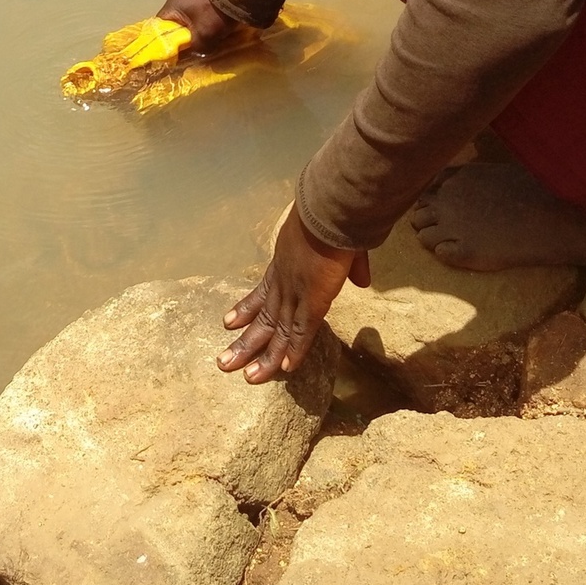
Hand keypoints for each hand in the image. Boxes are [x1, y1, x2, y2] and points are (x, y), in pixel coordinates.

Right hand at [158, 0, 252, 56]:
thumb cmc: (213, 13)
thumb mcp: (203, 36)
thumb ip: (195, 48)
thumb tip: (195, 52)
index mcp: (172, 5)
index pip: (160, 26)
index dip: (165, 40)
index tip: (173, 51)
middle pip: (176, 21)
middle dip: (183, 34)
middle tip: (191, 46)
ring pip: (189, 16)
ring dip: (196, 26)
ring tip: (205, 36)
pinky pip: (200, 9)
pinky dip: (205, 18)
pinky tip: (214, 25)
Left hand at [217, 206, 370, 382]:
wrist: (332, 208)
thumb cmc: (334, 217)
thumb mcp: (336, 237)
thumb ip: (351, 263)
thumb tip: (361, 281)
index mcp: (285, 263)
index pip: (262, 292)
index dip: (246, 310)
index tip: (228, 324)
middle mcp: (285, 280)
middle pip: (263, 317)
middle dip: (245, 342)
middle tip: (223, 362)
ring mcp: (297, 291)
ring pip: (277, 330)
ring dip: (261, 355)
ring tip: (243, 376)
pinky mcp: (314, 299)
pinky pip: (303, 331)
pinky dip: (294, 350)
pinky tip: (284, 370)